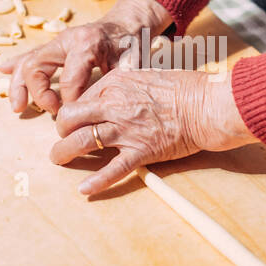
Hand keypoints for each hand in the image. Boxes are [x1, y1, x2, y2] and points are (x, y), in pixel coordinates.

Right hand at [0, 0, 171, 115]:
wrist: (128, 23)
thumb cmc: (132, 44)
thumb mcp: (130, 63)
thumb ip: (113, 83)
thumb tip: (94, 108)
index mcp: (87, 44)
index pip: (70, 79)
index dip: (71, 102)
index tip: (76, 116)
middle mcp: (66, 40)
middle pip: (37, 66)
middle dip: (40, 93)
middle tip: (51, 111)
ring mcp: (57, 42)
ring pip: (28, 62)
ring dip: (19, 86)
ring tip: (17, 107)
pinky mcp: (54, 45)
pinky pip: (30, 55)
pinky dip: (16, 65)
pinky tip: (2, 71)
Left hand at [51, 68, 255, 194]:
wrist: (207, 105)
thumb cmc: (184, 88)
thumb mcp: (147, 74)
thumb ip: (125, 83)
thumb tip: (113, 89)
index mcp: (115, 84)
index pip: (80, 99)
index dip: (72, 111)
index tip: (73, 120)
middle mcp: (114, 106)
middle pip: (71, 119)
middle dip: (61, 130)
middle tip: (63, 138)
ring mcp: (126, 130)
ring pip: (83, 142)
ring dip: (64, 152)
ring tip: (58, 159)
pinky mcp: (141, 152)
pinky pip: (113, 169)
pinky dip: (96, 182)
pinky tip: (84, 190)